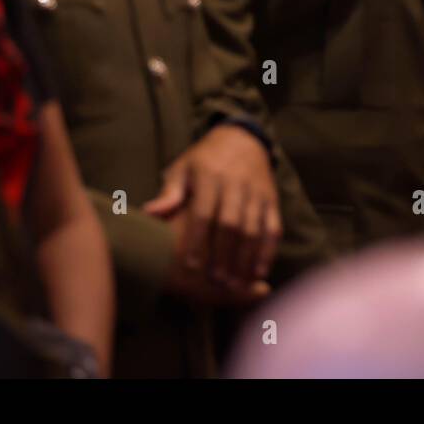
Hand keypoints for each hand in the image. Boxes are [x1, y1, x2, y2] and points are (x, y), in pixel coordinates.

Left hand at [144, 124, 281, 286]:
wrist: (241, 139)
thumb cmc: (203, 161)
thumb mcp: (182, 169)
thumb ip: (168, 194)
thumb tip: (149, 213)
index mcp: (209, 176)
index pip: (203, 211)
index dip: (196, 239)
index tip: (190, 265)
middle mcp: (236, 183)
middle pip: (231, 223)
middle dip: (224, 254)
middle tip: (216, 282)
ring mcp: (257, 192)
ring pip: (253, 228)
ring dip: (245, 258)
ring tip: (235, 284)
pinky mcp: (272, 199)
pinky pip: (273, 227)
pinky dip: (267, 250)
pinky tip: (259, 272)